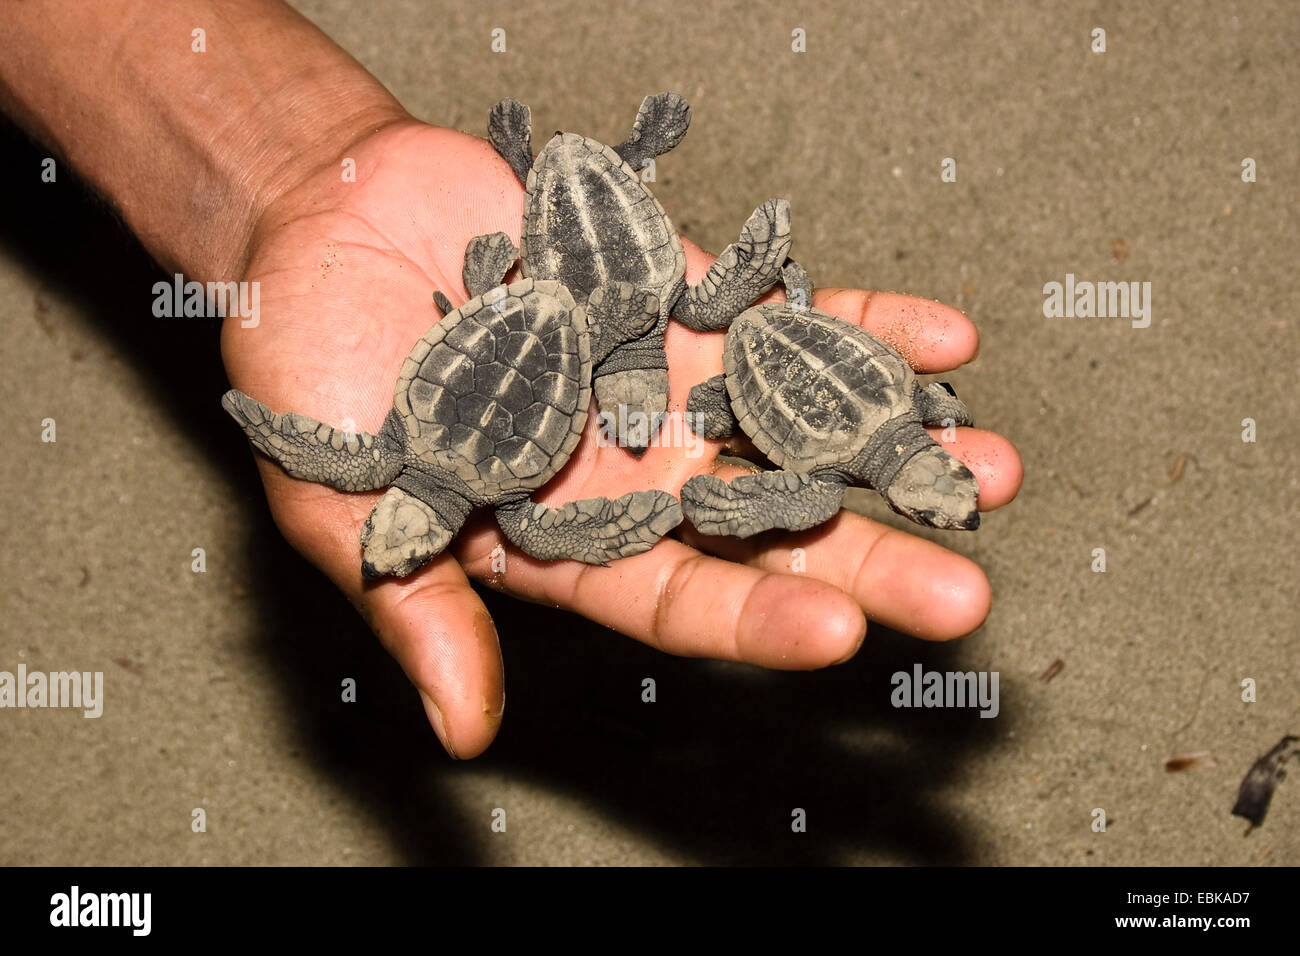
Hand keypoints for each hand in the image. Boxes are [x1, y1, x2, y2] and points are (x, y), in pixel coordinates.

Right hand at [222, 119, 1022, 757]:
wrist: (325, 223)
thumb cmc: (311, 364)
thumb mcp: (343, 500)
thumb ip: (419, 604)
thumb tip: (463, 728)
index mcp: (559, 539)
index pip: (675, 599)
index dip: (755, 619)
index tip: (841, 632)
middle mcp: (630, 472)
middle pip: (767, 530)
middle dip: (865, 556)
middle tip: (964, 588)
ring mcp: (664, 385)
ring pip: (798, 429)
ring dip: (892, 449)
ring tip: (991, 470)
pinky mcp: (679, 298)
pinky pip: (784, 320)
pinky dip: (858, 329)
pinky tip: (942, 346)